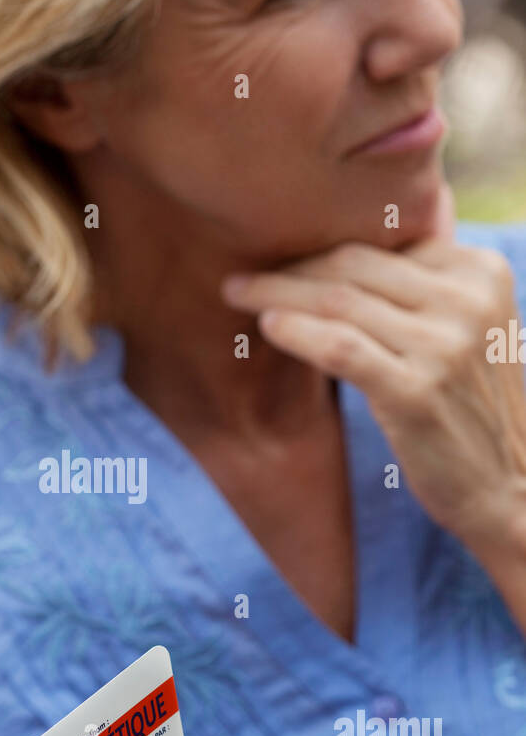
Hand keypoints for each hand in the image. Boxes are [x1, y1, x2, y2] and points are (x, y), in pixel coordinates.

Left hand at [222, 185, 525, 554]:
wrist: (513, 488)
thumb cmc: (472, 409)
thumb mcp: (468, 330)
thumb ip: (422, 290)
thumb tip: (336, 256)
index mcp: (481, 271)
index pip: (383, 247)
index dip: (320, 252)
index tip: (279, 262)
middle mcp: (468, 299)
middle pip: (354, 267)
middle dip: (289, 268)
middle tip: (241, 276)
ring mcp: (445, 345)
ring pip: (339, 302)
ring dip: (277, 295)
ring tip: (237, 295)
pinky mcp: (417, 391)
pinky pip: (340, 347)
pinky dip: (297, 332)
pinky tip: (267, 327)